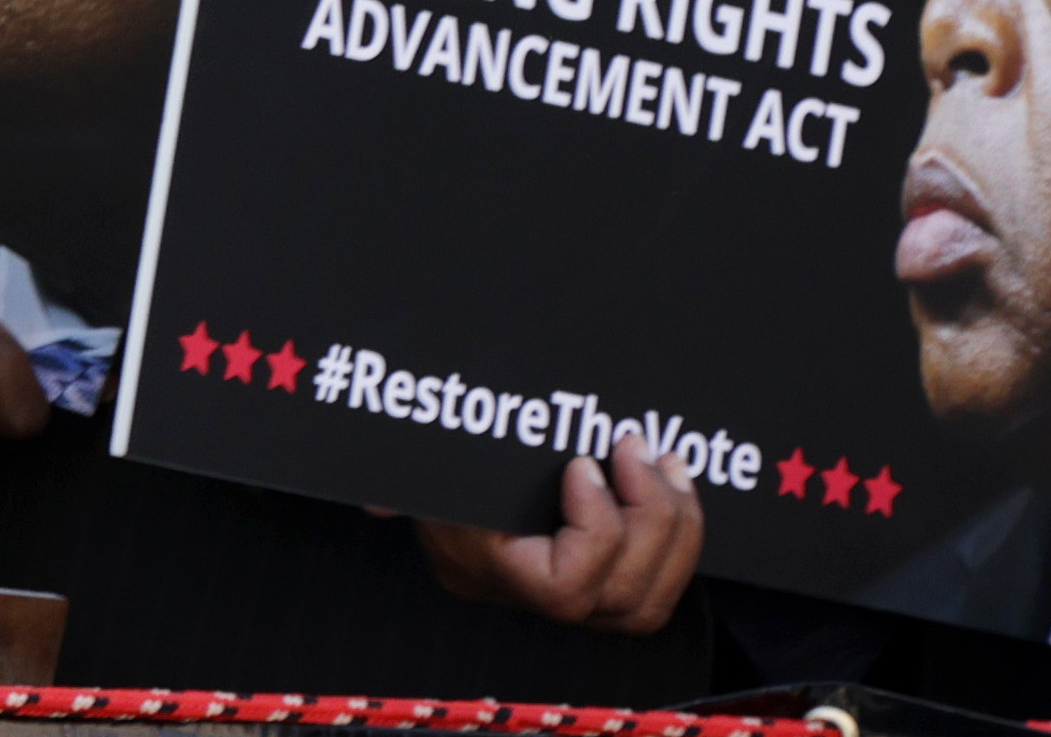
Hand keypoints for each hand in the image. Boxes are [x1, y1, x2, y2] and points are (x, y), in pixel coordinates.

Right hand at [413, 432, 700, 634]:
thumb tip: (371, 504)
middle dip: (649, 519)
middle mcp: (529, 600)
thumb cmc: (428, 468)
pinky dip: (678, 536)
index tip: (582, 464)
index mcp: (483, 569)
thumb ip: (395, 480)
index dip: (595, 530)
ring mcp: (571, 601)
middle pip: (621, 598)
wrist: (435, 479)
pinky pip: (658, 586)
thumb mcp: (413, 467)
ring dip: (674, 527)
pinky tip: (671, 480)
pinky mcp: (603, 585)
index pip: (563, 589)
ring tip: (664, 461)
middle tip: (638, 448)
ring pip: (649, 602)